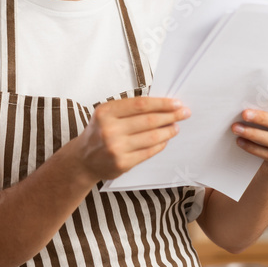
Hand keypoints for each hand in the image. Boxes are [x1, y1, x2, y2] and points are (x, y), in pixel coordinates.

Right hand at [74, 96, 190, 181]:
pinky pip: (148, 152)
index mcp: (106, 112)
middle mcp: (109, 129)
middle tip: (184, 113)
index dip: (162, 103)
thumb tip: (161, 105)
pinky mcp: (123, 163)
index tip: (176, 103)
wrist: (83, 160)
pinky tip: (165, 139)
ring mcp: (116, 148)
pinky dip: (160, 144)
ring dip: (168, 131)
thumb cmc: (99, 132)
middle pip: (149, 120)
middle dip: (171, 116)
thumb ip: (129, 109)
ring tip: (176, 127)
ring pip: (151, 137)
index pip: (141, 105)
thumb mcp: (106, 114)